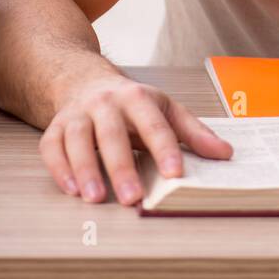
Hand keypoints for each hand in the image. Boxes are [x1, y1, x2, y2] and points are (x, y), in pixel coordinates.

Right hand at [39, 71, 232, 204]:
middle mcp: (105, 103)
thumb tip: (225, 154)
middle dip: (122, 166)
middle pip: (113, 134)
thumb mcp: (167, 109)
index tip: (175, 174)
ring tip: (96, 198)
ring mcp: (77, 114)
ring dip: (86, 169)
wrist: (85, 81)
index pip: (154, 124)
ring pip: (78, 139)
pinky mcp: (55, 127)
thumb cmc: (133, 103)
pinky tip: (71, 190)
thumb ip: (194, 133)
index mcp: (138, 97)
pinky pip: (52, 147)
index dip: (165, 149)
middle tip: (133, 197)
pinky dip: (59, 169)